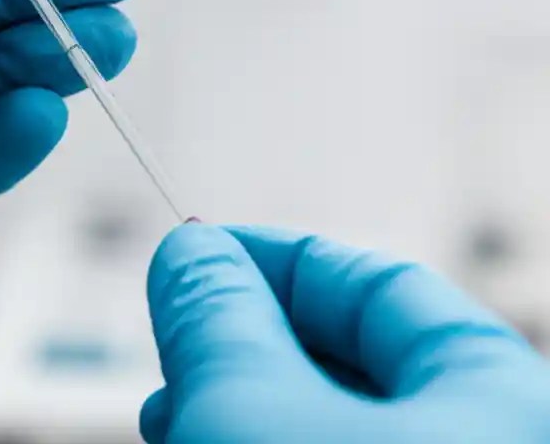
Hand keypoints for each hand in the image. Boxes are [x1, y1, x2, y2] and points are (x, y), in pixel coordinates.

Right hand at [143, 224, 549, 442]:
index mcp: (506, 398)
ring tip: (171, 415)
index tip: (192, 255)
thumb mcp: (249, 413)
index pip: (376, 284)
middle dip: (242, 341)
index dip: (269, 259)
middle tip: (171, 343)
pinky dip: (267, 443)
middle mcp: (499, 441)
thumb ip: (216, 317)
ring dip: (241, 400)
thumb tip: (191, 254)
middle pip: (356, 358)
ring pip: (337, 420)